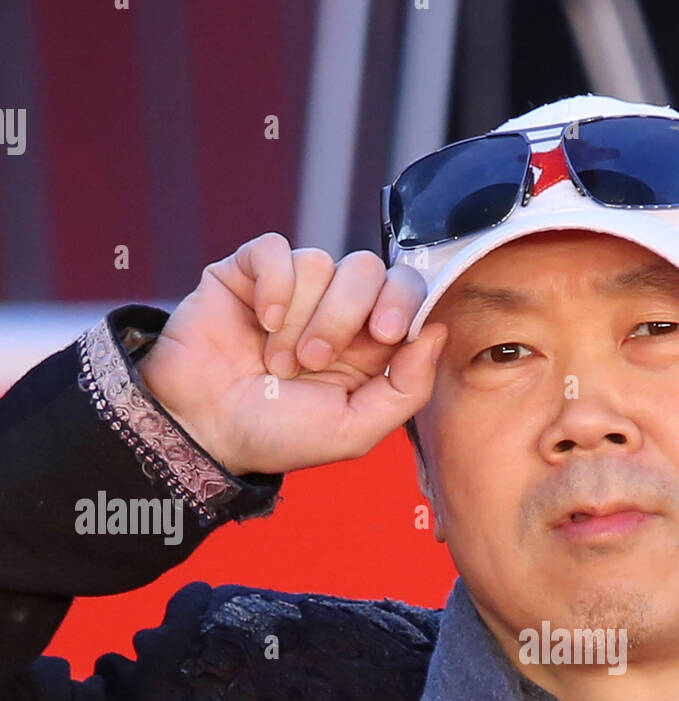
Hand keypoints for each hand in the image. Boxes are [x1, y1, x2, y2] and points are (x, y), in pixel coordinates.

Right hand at [136, 232, 445, 476]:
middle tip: (314, 361)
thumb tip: (439, 330)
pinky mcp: (248, 272)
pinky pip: (276, 250)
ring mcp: (292, 288)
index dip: (402, 303)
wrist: (203, 431)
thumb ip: (406, 388)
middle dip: (345, 315)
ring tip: (276, 362)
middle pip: (367, 269)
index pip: (406, 293)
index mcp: (368, 345)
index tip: (386, 332)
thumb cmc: (278, 436)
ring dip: (299, 320)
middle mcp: (334, 310)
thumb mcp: (354, 431)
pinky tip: (261, 323)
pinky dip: (273, 288)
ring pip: (319, 264)